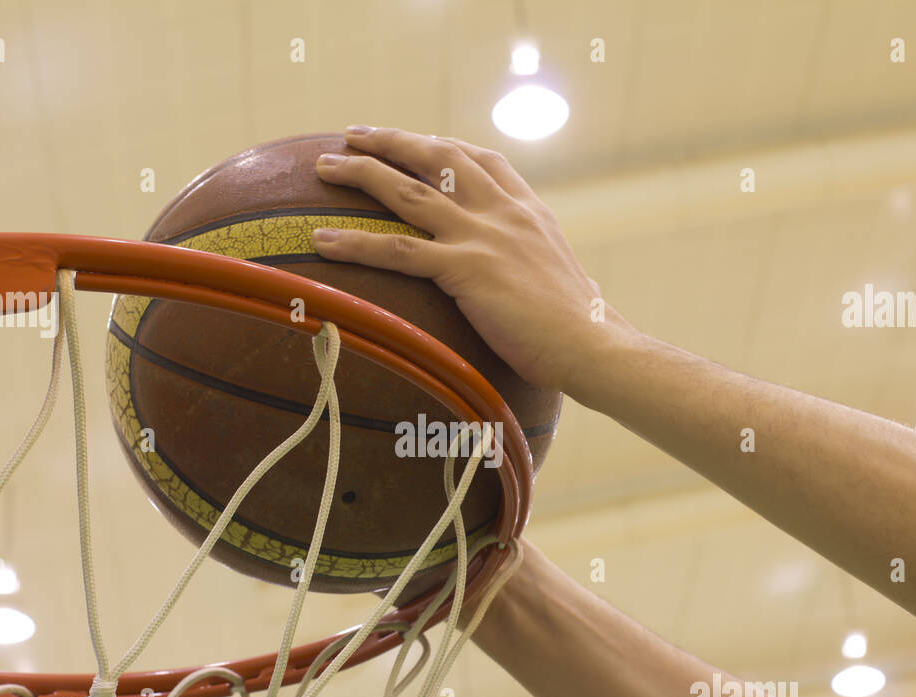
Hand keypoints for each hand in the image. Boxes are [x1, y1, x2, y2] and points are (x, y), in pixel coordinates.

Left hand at [312, 126, 628, 392]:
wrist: (594, 344)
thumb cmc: (584, 329)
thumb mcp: (568, 283)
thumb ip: (546, 272)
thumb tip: (557, 290)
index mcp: (529, 211)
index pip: (482, 159)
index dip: (443, 146)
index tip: (415, 140)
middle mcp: (503, 212)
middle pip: (439, 157)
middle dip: (392, 141)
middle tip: (354, 134)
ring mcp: (483, 236)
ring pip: (409, 192)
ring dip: (362, 173)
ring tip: (324, 167)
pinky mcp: (466, 269)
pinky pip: (397, 251)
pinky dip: (355, 243)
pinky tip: (321, 240)